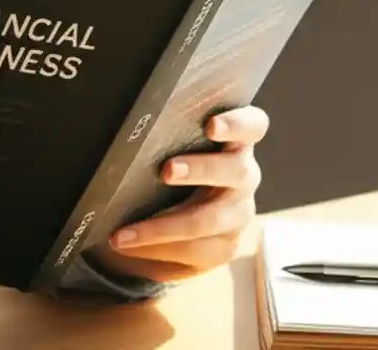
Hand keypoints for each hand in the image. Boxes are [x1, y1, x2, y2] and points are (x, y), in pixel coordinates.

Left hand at [105, 105, 268, 282]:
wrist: (192, 220)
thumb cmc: (177, 168)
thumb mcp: (178, 149)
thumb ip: (167, 136)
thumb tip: (125, 137)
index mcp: (236, 143)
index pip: (252, 126)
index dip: (237, 124)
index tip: (212, 126)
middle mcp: (244, 177)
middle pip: (235, 171)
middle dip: (201, 170)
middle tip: (167, 170)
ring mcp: (239, 215)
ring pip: (211, 220)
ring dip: (166, 226)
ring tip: (126, 233)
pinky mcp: (225, 247)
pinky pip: (195, 253)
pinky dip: (156, 250)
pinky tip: (128, 247)